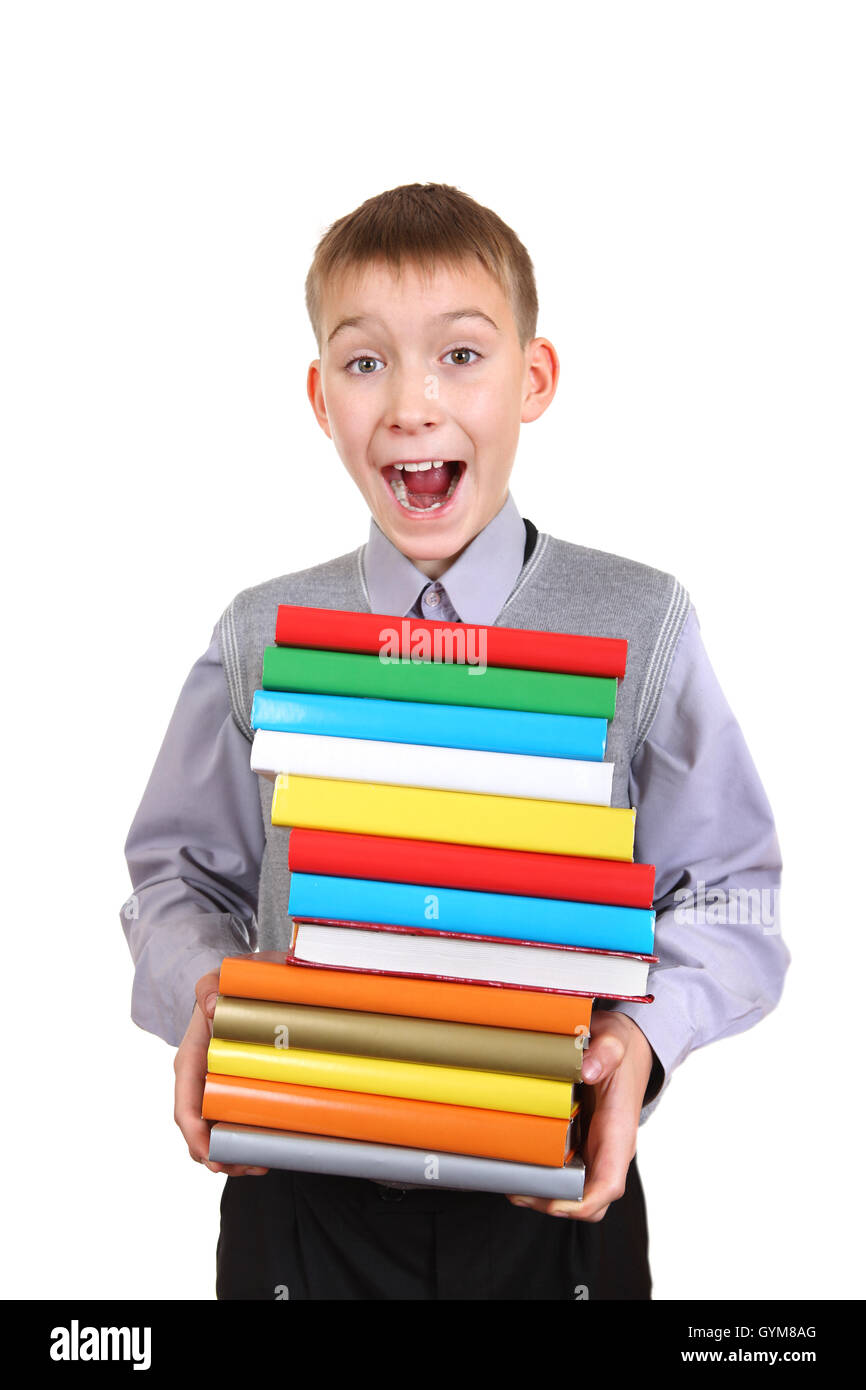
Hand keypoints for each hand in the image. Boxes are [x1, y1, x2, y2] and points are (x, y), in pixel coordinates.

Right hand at [173, 969, 267, 1176]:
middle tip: (252, 1165)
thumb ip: (209, 989)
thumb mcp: (213, 982)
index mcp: (189, 1064)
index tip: (212, 1155)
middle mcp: (197, 1085)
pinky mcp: (231, 1094)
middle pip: (199, 1134)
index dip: (196, 1137)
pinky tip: (269, 1149)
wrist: (229, 990)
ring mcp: (213, 1092)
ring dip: (235, 1156)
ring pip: (216, 1136)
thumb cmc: (220, 989)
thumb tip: (212, 1006)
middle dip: (220, 1157)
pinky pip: (234, 1125)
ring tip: (263, 1163)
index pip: (184, 1109)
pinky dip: (247, 1142)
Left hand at [506, 1011, 654, 1219]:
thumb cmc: (623, 1048)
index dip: (582, 1201)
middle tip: (518, 1191)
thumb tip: (588, 1069)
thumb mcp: (615, 1041)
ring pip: (577, 1190)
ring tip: (512, 1184)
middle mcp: (610, 1148)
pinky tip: (519, 1168)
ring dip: (546, 1194)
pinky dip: (545, 1177)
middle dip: (555, 1203)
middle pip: (590, 1198)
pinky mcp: (583, 1142)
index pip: (609, 1182)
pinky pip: (568, 1172)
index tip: (553, 1203)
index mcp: (619, 1131)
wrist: (631, 1047)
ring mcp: (596, 1148)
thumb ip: (605, 1053)